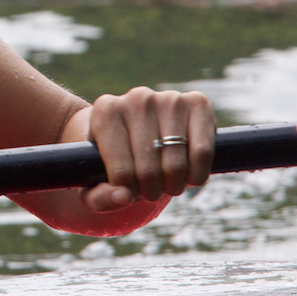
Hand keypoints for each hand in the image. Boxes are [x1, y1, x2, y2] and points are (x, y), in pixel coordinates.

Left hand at [82, 87, 214, 211]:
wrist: (138, 127)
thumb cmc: (111, 157)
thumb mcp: (94, 179)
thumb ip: (99, 196)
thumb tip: (124, 197)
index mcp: (105, 112)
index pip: (120, 171)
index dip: (128, 192)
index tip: (128, 191)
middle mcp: (136, 98)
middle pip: (148, 170)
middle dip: (151, 191)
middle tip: (150, 190)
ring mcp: (168, 98)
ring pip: (176, 164)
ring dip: (174, 186)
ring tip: (167, 183)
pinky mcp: (197, 103)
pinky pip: (203, 152)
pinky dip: (198, 175)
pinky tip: (189, 176)